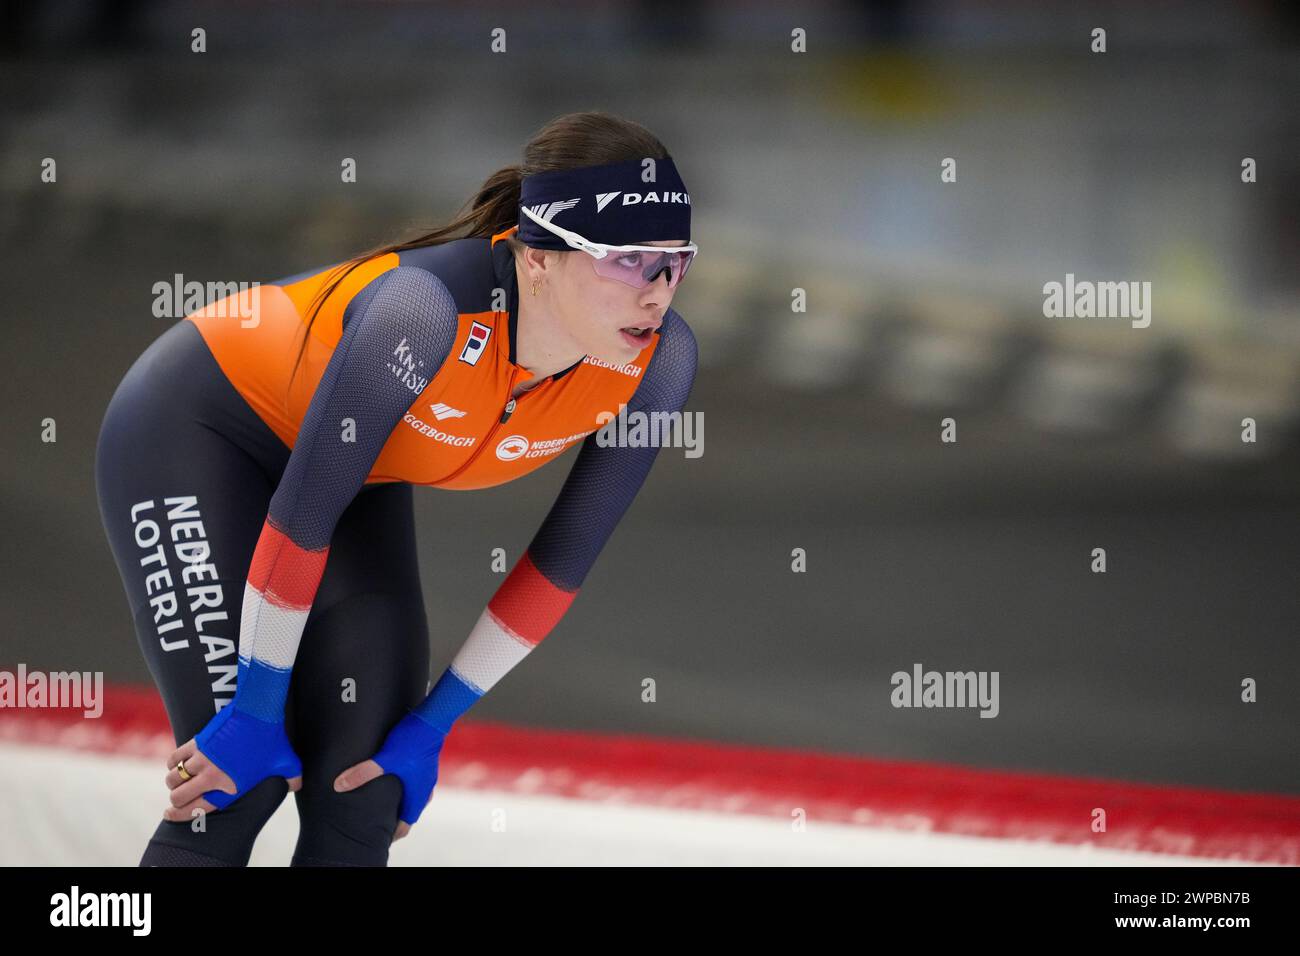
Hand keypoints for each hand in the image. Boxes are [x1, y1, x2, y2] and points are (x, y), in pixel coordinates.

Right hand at [162, 705, 302, 820]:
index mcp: (230, 788)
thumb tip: (295, 787)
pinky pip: (174, 759)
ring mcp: (202, 760)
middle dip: (175, 801)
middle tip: (174, 801)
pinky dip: (172, 764)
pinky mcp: (196, 743)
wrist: (259, 712)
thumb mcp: (288, 764)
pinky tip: (174, 765)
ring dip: (173, 782)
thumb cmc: (273, 739)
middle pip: (179, 796)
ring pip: (173, 779)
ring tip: (176, 782)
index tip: (171, 815)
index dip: (181, 815)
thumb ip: (292, 780)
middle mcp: (212, 777)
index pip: (197, 810)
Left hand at [335, 710, 445, 839]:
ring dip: (402, 802)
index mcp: (417, 794)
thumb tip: (339, 785)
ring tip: (386, 801)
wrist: (434, 717)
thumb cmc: (413, 740)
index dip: (394, 834)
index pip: (406, 824)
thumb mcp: (386, 757)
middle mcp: (424, 788)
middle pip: (411, 812)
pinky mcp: (426, 762)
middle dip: (396, 819)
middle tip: (379, 821)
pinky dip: (406, 787)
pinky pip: (416, 783)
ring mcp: (427, 775)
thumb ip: (364, 772)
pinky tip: (395, 777)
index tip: (381, 838)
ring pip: (415, 797)